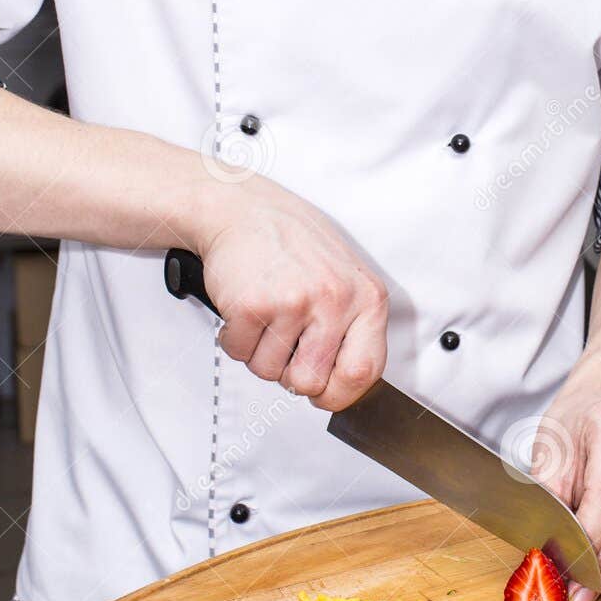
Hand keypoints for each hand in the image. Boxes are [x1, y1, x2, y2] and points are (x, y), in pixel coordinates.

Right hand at [189, 175, 388, 410]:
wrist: (242, 208)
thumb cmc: (292, 242)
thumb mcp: (345, 277)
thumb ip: (352, 327)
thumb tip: (347, 384)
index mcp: (365, 297)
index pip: (364, 373)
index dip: (337, 392)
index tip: (323, 389)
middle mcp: (334, 299)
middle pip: (309, 383)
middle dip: (289, 371)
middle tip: (284, 340)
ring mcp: (293, 302)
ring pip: (269, 372)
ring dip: (259, 351)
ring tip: (266, 313)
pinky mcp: (253, 305)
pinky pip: (238, 353)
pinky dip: (234, 337)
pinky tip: (245, 306)